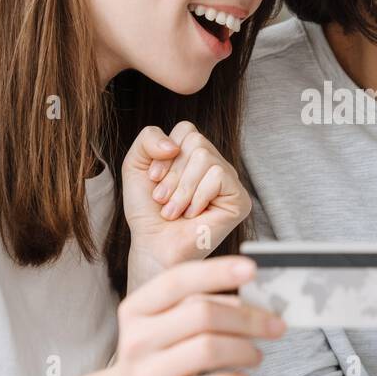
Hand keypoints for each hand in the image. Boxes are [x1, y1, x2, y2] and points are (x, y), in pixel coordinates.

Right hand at [103, 255, 284, 375]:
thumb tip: (254, 294)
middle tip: (276, 325)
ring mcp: (146, 374)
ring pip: (207, 350)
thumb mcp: (164, 326)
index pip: (179, 280)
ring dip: (244, 349)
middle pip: (202, 314)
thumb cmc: (157, 359)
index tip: (252, 270)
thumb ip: (198, 305)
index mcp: (138, 308)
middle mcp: (138, 338)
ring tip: (257, 355)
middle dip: (248, 317)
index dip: (218, 272)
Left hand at [121, 121, 251, 281]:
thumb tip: (174, 144)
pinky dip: (198, 196)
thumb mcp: (136, 165)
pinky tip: (193, 214)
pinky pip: (218, 176)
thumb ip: (148, 138)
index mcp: (194, 154)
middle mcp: (215, 164)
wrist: (153, 244)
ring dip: (182, 189)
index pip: (186, 130)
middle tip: (164, 200)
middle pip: (195, 142)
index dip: (165, 156)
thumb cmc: (148, 211)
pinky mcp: (239, 199)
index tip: (154, 181)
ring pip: (205, 157)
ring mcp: (229, 181)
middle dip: (172, 174)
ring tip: (175, 210)